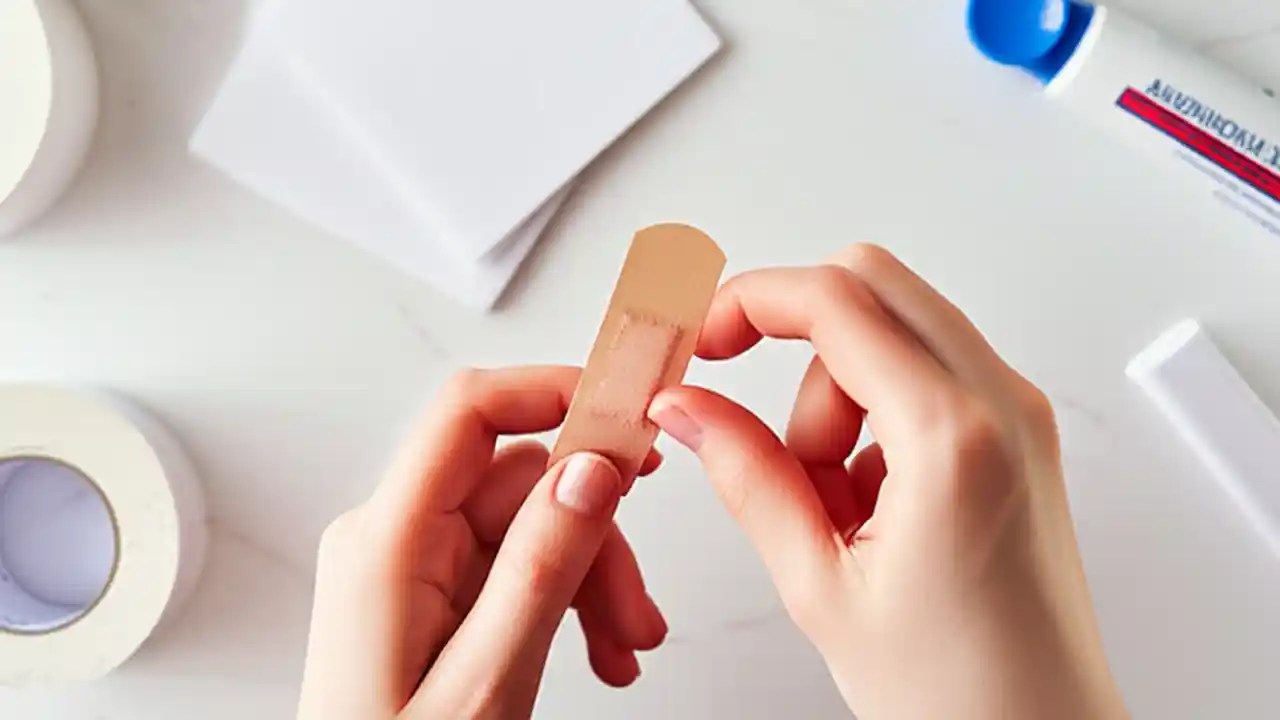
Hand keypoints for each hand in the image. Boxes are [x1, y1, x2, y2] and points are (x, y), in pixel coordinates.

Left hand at [298, 366, 667, 719]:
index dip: (555, 392)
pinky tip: (594, 653)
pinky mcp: (430, 594)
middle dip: (597, 535)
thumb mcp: (486, 683)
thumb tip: (590, 468)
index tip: (631, 410)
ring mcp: (410, 567)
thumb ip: (539, 568)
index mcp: (384, 545)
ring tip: (623, 649)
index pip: (469, 413)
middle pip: (522, 481)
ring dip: (592, 577)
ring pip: (532, 524)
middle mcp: (391, 539)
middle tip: (639, 610)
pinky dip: (565, 599)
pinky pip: (516, 565)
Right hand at [647, 246, 1127, 718]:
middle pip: (872, 285)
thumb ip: (746, 476)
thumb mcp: (820, 586)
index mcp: (952, 438)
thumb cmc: (961, 694)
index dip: (751, 302)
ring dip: (834, 395)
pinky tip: (867, 505)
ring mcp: (1016, 415)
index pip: (837, 301)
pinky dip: (873, 416)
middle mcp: (1001, 407)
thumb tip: (690, 408)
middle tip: (752, 412)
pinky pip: (923, 375)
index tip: (706, 336)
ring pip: (894, 330)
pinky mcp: (1015, 434)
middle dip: (795, 339)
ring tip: (829, 503)